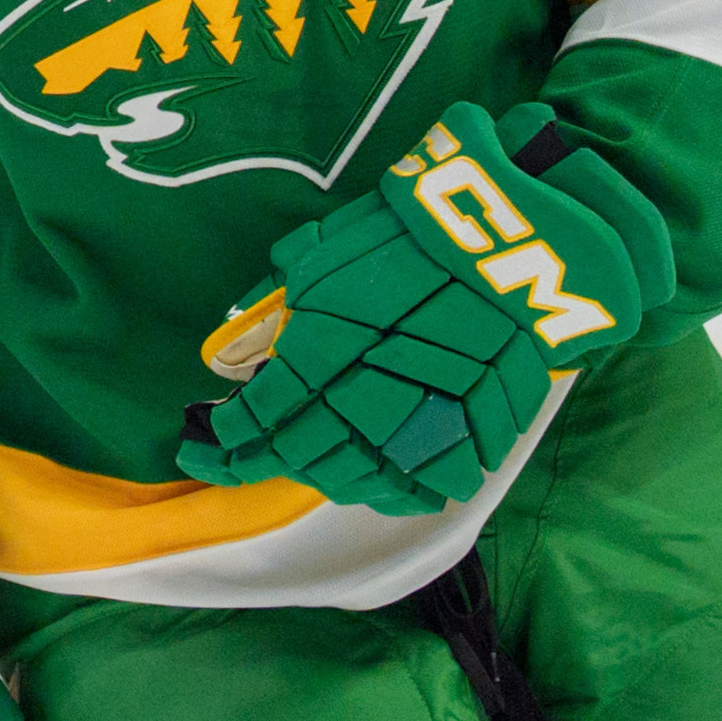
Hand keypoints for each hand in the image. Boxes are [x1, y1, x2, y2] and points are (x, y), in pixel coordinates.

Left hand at [177, 105, 673, 513]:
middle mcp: (363, 402)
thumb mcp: (326, 252)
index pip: (257, 422)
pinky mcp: (470, 437)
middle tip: (232, 458)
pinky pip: (415, 483)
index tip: (200, 440)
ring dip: (315, 476)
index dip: (223, 442)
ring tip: (296, 465)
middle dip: (256, 462)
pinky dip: (385, 489)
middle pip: (297, 456)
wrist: (521, 241)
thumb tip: (240, 344)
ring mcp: (419, 426)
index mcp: (321, 356)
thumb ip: (278, 305)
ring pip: (352, 478)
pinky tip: (368, 481)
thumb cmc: (416, 232)